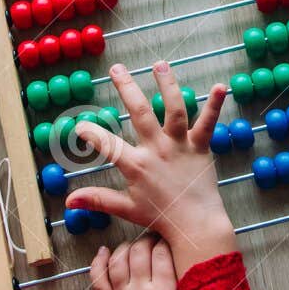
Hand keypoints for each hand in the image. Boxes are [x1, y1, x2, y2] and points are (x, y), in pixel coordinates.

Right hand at [67, 62, 236, 275]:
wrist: (196, 224)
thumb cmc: (161, 217)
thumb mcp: (126, 209)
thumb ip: (98, 200)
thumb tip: (69, 201)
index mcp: (137, 165)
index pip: (108, 144)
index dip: (91, 134)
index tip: (79, 125)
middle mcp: (158, 149)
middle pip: (139, 112)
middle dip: (126, 88)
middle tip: (116, 69)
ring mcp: (180, 146)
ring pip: (174, 109)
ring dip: (167, 84)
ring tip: (159, 64)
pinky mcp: (201, 147)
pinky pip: (208, 123)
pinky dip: (214, 105)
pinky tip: (219, 86)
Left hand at [77, 236, 177, 289]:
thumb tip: (194, 274)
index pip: (163, 253)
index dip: (165, 241)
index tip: (169, 239)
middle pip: (140, 250)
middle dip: (146, 239)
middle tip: (152, 239)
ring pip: (119, 259)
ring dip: (125, 247)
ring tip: (134, 246)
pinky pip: (98, 278)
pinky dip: (98, 262)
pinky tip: (103, 251)